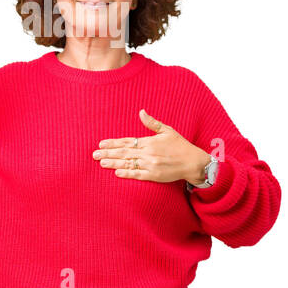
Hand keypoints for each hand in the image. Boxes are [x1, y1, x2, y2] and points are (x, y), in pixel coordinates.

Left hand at [93, 110, 211, 183]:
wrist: (193, 162)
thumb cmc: (181, 146)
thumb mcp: (168, 131)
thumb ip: (152, 123)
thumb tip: (141, 112)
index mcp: (150, 141)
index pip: (127, 141)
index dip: (113, 143)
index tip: (101, 144)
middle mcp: (148, 153)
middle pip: (124, 152)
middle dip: (108, 153)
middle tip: (94, 155)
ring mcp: (151, 165)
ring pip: (128, 163)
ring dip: (113, 163)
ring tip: (101, 163)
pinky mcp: (154, 175)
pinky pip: (137, 174)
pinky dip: (127, 173)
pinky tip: (116, 172)